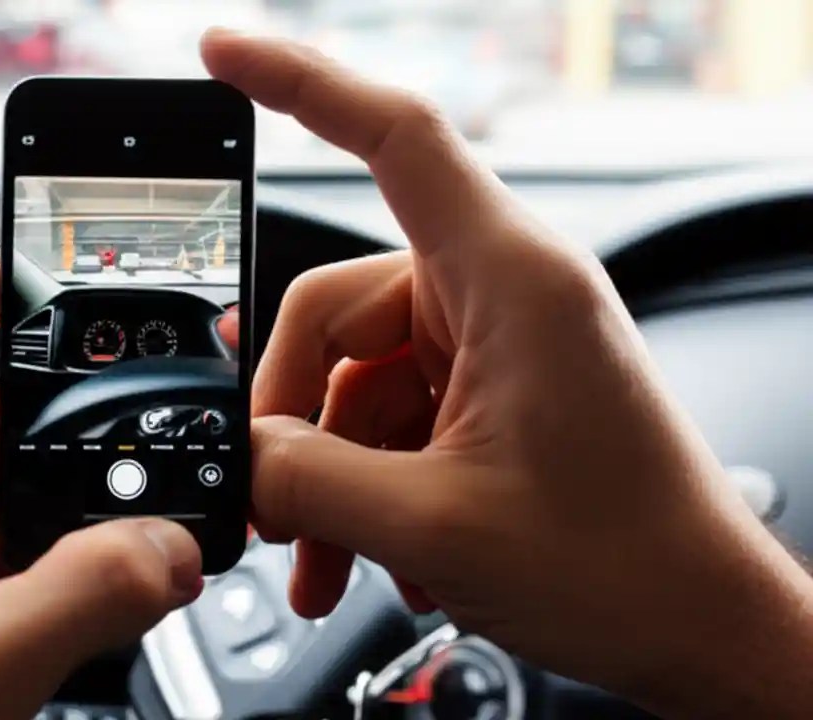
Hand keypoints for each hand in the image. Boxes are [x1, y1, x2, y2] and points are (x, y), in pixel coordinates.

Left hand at [0, 251, 201, 719]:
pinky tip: (135, 572)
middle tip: (165, 419)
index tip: (67, 284)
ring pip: (27, 469)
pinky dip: (88, 546)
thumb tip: (174, 545)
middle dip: (84, 410)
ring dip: (94, 492)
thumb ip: (86, 595)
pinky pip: (34, 534)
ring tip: (164, 516)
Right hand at [202, 30, 812, 717]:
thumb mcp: (431, 524)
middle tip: (273, 500)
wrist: (698, 629)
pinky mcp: (493, 391)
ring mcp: (497, 344)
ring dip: (327, 475)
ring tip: (324, 558)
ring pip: (356, 379)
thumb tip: (242, 455)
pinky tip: (369, 552)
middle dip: (292, 415)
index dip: (299, 80)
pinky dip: (364, 483)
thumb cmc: (623, 566)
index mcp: (508, 279)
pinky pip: (391, 415)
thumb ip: (307, 480)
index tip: (223, 53)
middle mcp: (502, 294)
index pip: (394, 136)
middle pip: (337, 310)